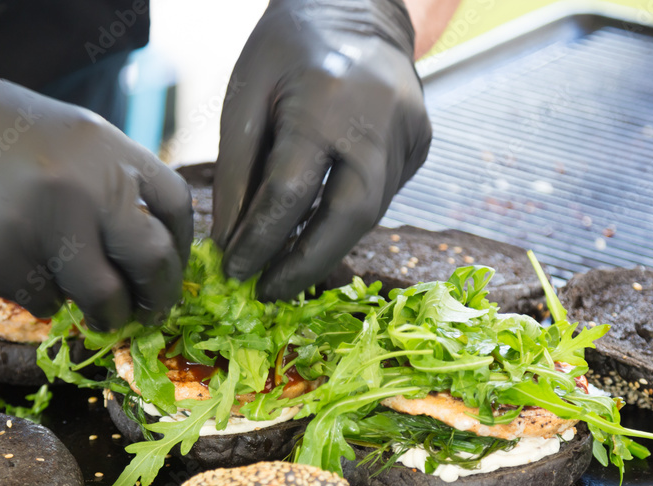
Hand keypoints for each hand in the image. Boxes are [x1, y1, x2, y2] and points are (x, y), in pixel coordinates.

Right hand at [0, 67, 192, 329]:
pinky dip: (45, 301)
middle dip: (156, 298)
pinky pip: (45, 302)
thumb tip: (152, 248)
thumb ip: (111, 182)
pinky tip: (25, 277)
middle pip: (152, 261)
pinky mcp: (3, 263)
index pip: (175, 209)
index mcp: (107, 151)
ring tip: (94, 313)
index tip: (168, 272)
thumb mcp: (66, 138)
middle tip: (147, 314)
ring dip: (103, 314)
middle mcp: (86, 186)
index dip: (179, 250)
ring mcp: (44, 226)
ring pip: (101, 296)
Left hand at [212, 0, 430, 299]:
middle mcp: (379, 120)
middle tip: (270, 292)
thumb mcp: (245, 99)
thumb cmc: (287, 50)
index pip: (289, 193)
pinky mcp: (422, 141)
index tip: (235, 271)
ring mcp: (410, 132)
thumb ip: (237, 173)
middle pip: (350, 216)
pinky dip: (347, 219)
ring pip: (371, 212)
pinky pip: (383, 195)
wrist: (356, 7)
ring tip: (286, 268)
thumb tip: (230, 242)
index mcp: (326, 102)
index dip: (259, 241)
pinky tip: (317, 230)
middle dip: (307, 263)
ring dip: (326, 246)